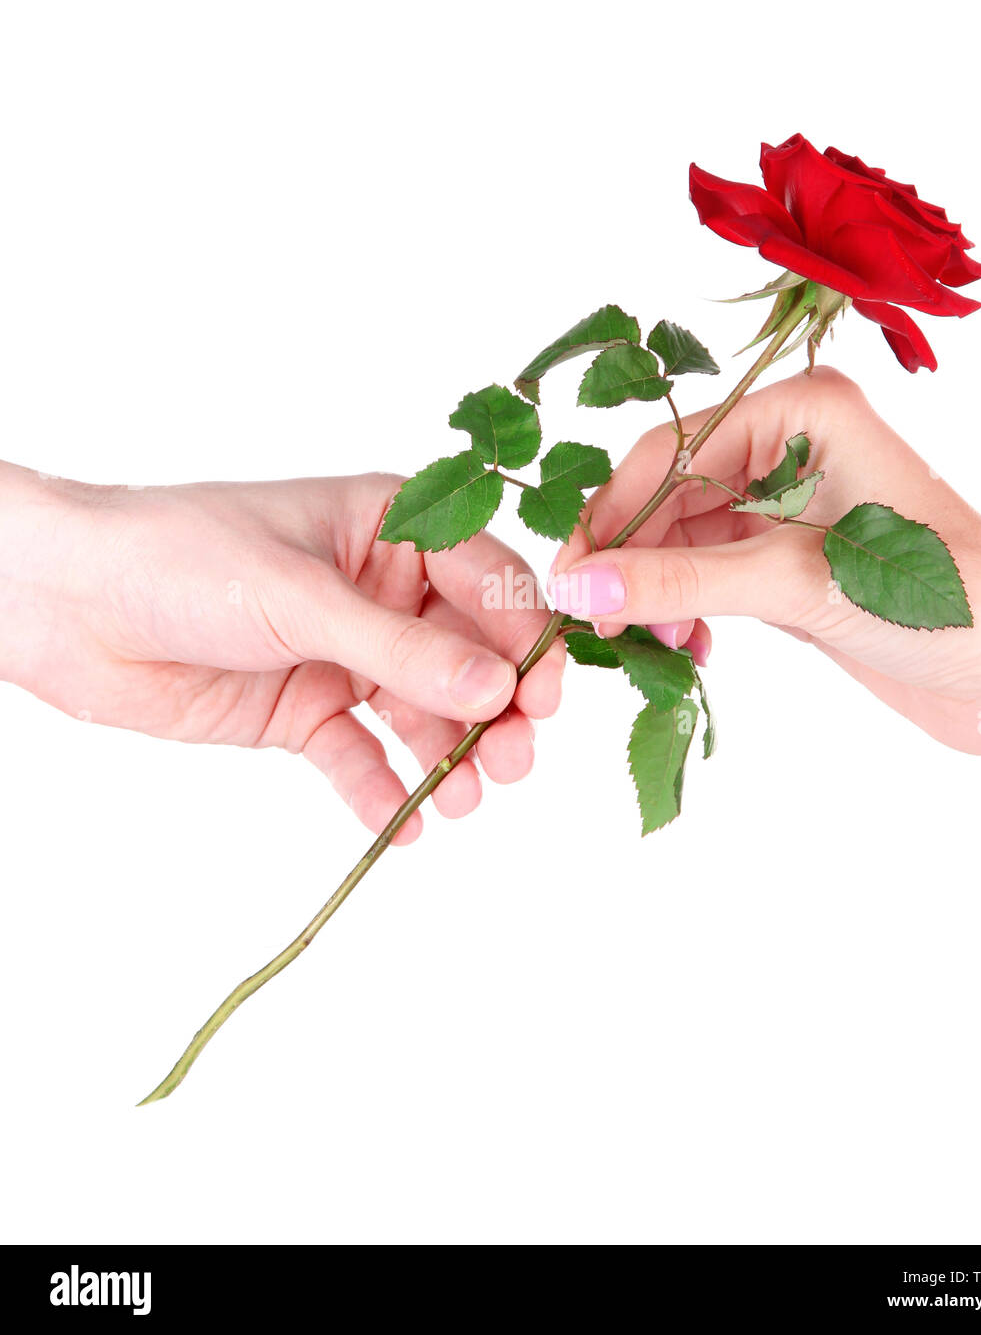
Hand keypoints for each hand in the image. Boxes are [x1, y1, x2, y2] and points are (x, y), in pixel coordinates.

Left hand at [0, 465, 563, 840]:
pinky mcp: (307, 710)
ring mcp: (344, 654)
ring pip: (423, 711)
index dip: (522, 636)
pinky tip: (405, 823)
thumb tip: (495, 690)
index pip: (485, 579)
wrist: (68, 607)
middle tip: (511, 759)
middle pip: (468, 655)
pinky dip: (384, 788)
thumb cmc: (177, 557)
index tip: (542, 693)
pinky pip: (361, 754)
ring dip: (448, 755)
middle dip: (496, 709)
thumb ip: (400, 649)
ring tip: (462, 797)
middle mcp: (378, 591)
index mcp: (389, 528)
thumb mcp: (298, 598)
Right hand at [550, 367, 980, 759]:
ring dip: (653, 593)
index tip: (568, 581)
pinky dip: (684, 613)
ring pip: (682, 542)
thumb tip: (578, 590)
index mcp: (801, 413)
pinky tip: (683, 650)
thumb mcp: (799, 583)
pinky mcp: (790, 567)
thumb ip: (682, 580)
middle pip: (668, 497)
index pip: (670, 453)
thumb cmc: (949, 603)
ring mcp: (789, 510)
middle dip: (628, 560)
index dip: (611, 516)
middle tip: (591, 623)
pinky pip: (709, 578)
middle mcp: (792, 449)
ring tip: (641, 644)